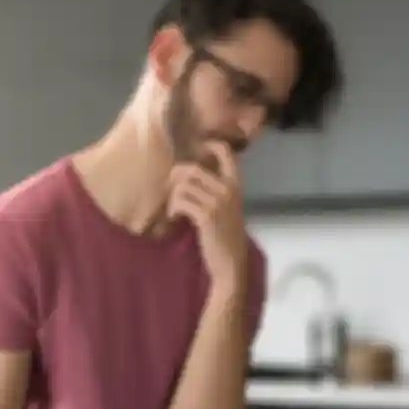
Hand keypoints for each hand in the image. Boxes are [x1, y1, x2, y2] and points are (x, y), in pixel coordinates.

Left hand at [168, 141, 247, 287]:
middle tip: (172, 193)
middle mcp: (228, 189)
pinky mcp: (206, 215)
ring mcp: (218, 202)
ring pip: (183, 185)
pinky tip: (174, 218)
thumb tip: (187, 175)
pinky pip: (181, 201)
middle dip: (176, 179)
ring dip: (173, 197)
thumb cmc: (225, 236)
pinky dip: (173, 209)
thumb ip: (215, 190)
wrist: (231, 263)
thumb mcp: (228, 208)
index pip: (227, 154)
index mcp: (236, 185)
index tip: (198, 149)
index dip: (210, 146)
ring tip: (174, 210)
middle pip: (192, 169)